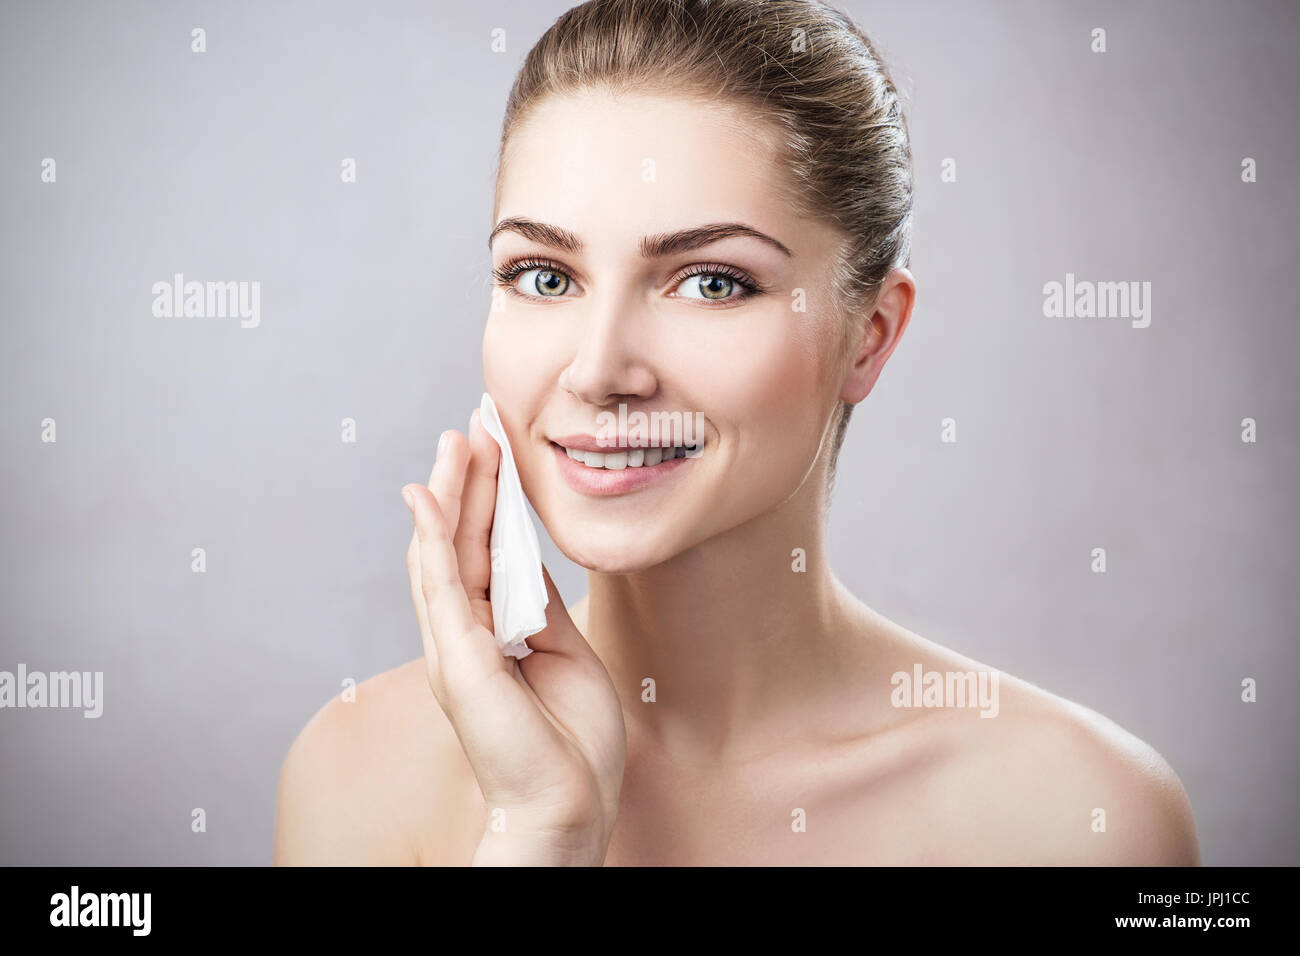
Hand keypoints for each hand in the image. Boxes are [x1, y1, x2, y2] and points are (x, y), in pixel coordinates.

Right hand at [402, 408, 625, 865]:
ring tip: (457, 441)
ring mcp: (456, 645)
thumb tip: (529, 559)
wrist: (569, 802)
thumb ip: (537, 606)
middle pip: (460, 542)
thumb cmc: (569, 741)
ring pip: (444, 553)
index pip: (486, 550)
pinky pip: (440, 586)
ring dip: (450, 494)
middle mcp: (465, 633)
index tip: (495, 448)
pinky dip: (432, 539)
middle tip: (471, 425)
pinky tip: (428, 498)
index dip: (489, 499)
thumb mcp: (563, 651)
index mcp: (492, 632)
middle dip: (465, 481)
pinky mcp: (458, 658)